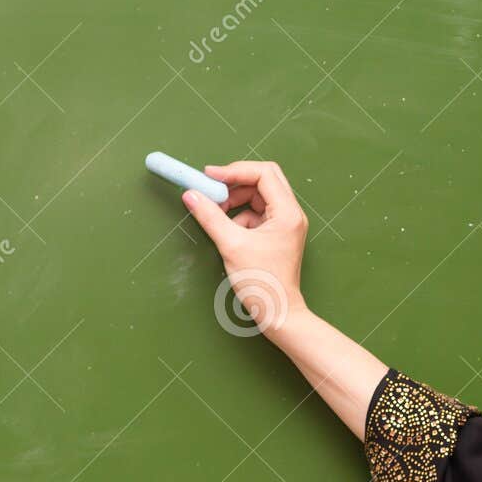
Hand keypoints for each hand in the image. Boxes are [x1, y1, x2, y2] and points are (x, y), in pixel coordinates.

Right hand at [182, 159, 309, 337]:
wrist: (278, 312)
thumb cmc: (263, 282)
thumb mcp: (231, 245)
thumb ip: (210, 216)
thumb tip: (191, 194)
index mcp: (288, 213)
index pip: (264, 173)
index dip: (235, 170)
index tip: (209, 176)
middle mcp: (291, 214)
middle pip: (263, 180)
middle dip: (235, 182)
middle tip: (211, 190)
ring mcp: (285, 224)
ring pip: (257, 197)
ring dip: (234, 201)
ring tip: (216, 214)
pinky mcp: (276, 234)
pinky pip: (256, 214)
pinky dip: (238, 216)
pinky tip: (228, 231)